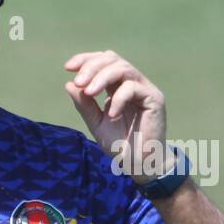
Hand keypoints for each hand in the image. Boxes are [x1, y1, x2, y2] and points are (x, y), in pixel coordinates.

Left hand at [64, 50, 167, 180]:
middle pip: (113, 59)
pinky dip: (118, 98)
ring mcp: (144, 89)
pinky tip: (111, 114)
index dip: (86, 59)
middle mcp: (132, 83)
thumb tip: (69, 84)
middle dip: (92, 66)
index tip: (68, 67)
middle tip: (79, 82)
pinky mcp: (155, 99)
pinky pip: (133, 88)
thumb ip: (84, 104)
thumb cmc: (119, 144)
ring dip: (102, 77)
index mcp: (117, 86)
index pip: (104, 61)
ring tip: (89, 92)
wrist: (138, 163)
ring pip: (124, 68)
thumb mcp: (96, 122)